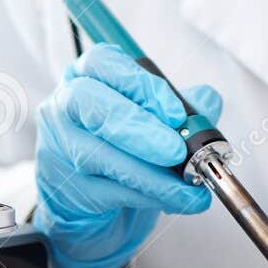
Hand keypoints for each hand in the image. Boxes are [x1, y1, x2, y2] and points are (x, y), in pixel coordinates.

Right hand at [32, 43, 219, 267]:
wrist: (92, 204)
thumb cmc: (123, 151)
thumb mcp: (155, 122)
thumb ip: (183, 108)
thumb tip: (207, 101)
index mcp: (86, 77)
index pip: (102, 62)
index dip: (139, 83)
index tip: (176, 112)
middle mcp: (65, 106)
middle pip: (88, 102)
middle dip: (138, 126)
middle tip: (176, 151)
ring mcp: (59, 148)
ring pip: (98, 154)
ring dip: (151, 173)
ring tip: (188, 184)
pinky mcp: (63, 188)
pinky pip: (107, 190)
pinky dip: (147, 195)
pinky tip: (174, 198)